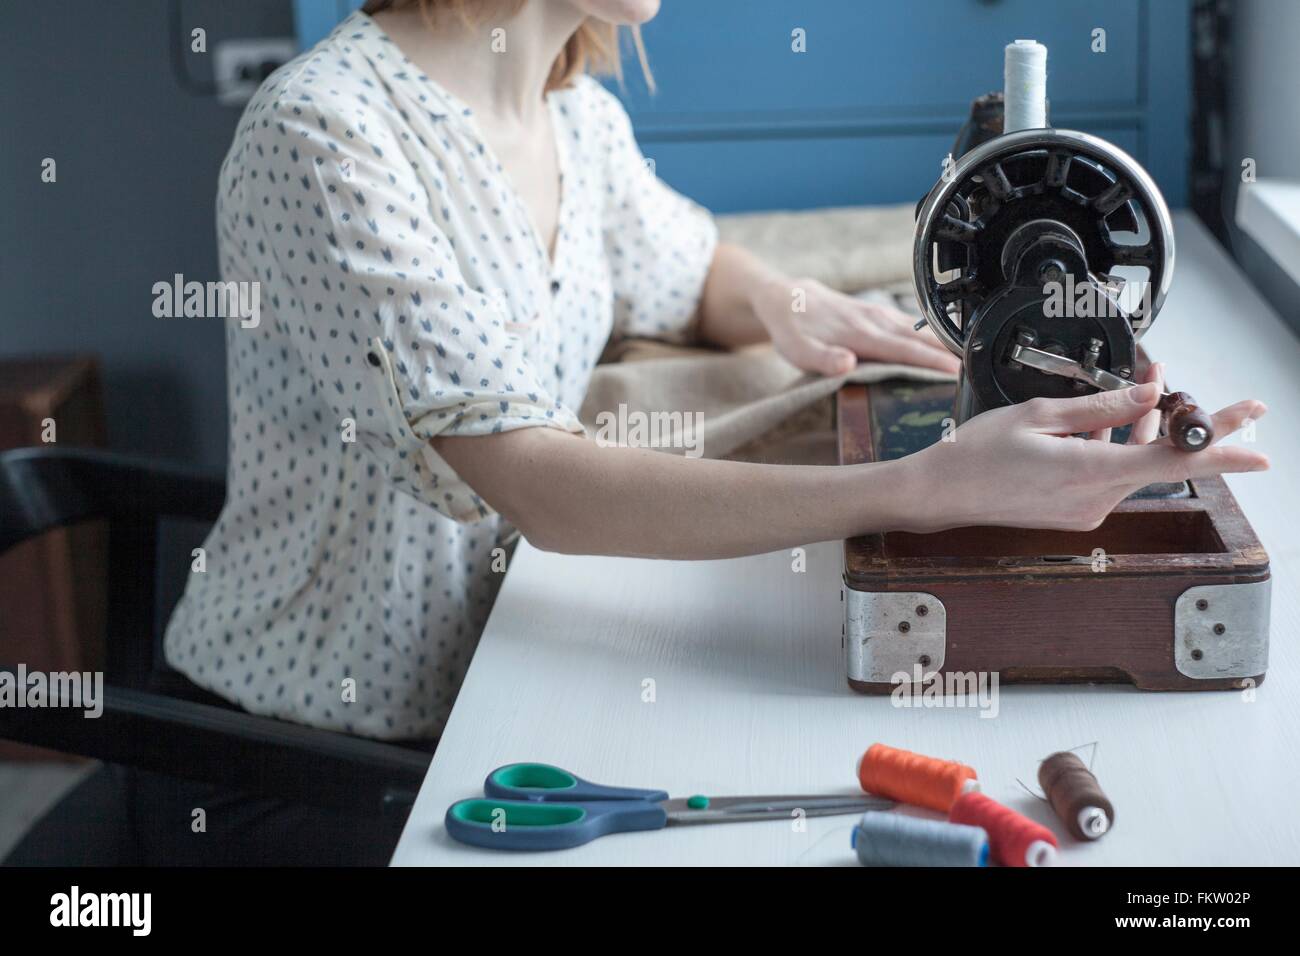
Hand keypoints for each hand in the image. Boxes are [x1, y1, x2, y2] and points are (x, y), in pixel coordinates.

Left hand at [754, 276, 960, 376]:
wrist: (785, 298)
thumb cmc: (791, 327)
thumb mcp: (796, 349)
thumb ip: (822, 358)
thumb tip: (847, 365)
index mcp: (861, 332)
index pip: (905, 349)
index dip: (933, 362)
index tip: (958, 372)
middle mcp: (876, 320)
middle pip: (921, 339)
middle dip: (951, 354)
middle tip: (979, 371)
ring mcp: (879, 315)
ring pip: (920, 331)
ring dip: (945, 345)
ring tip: (970, 363)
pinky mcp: (878, 315)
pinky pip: (911, 327)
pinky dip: (930, 337)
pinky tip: (942, 348)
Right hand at [901, 383, 1268, 532]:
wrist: (942, 493)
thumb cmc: (977, 454)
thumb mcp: (1038, 416)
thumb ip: (1100, 406)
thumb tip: (1149, 394)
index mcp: (1088, 472)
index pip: (1172, 461)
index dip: (1221, 451)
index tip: (1259, 446)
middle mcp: (1094, 498)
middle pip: (1163, 461)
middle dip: (1196, 428)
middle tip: (1244, 410)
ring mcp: (1085, 509)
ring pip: (1137, 465)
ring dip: (1150, 431)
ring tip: (1158, 387)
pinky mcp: (1074, 511)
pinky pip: (1112, 475)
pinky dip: (1120, 446)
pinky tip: (1116, 420)